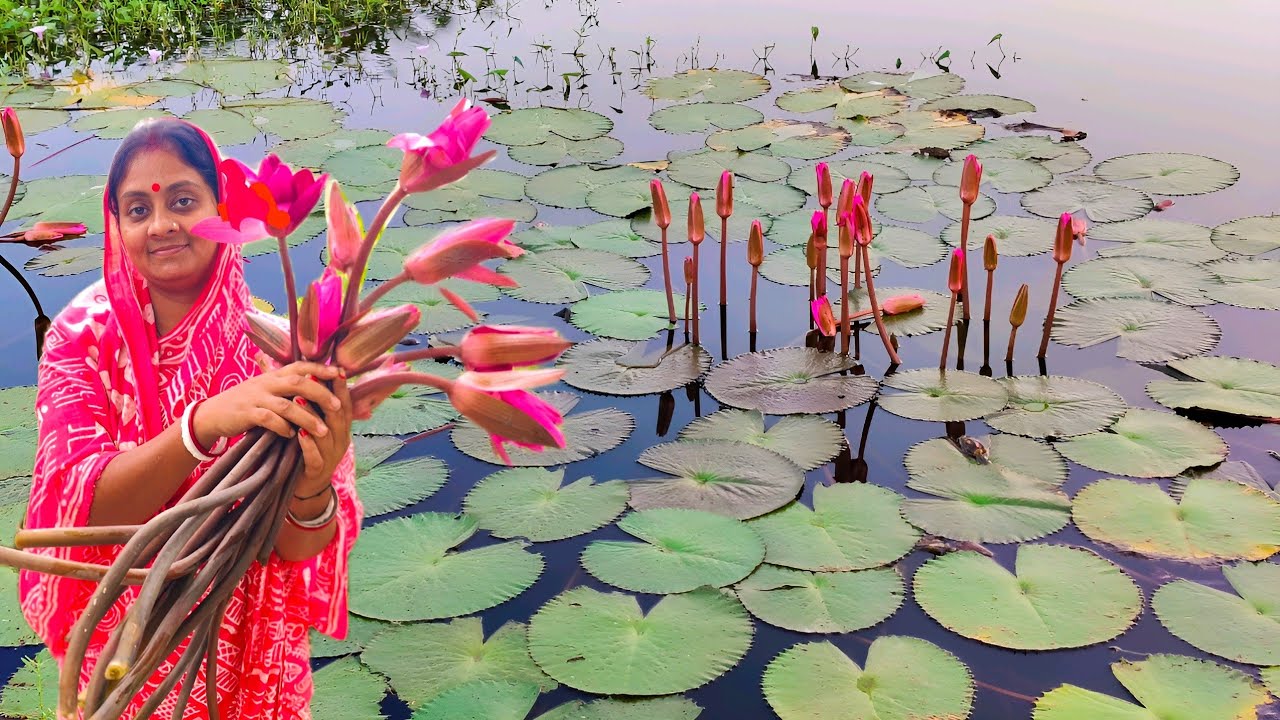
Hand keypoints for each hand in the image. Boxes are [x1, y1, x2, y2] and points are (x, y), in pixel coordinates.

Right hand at [193, 362, 342, 444]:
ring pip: (287, 405)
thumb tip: (318, 385)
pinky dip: (282, 427)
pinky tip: (292, 435)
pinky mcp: (246, 414)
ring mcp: (256, 397)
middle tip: (338, 406)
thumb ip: (288, 386)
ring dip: (307, 418)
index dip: (321, 369)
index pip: (301, 366)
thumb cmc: (246, 402)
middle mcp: (267, 382)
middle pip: (298, 383)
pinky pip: (268, 419)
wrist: (213, 413)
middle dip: (321, 394)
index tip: (341, 373)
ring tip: (322, 430)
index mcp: (274, 375)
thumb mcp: (267, 389)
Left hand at [295, 378, 352, 498]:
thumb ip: (317, 408)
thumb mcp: (316, 428)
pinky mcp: (317, 471)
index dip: (342, 388)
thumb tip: (312, 378)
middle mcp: (341, 441)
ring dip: (312, 416)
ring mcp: (330, 457)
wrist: (307, 486)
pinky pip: (315, 457)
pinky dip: (308, 444)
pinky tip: (299, 433)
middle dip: (327, 396)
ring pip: (325, 434)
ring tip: (299, 400)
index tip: (336, 369)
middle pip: (338, 416)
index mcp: (342, 430)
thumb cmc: (309, 451)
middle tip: (313, 378)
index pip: (345, 405)